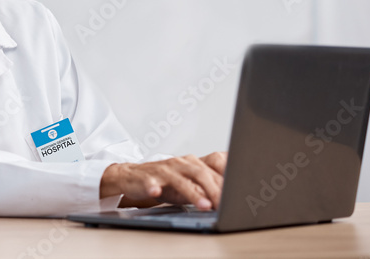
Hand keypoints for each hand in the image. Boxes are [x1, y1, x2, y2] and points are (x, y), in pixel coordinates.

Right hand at [100, 151, 227, 209]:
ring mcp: (163, 170)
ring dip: (193, 193)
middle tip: (226, 205)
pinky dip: (154, 187)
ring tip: (204, 205)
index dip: (227, 182)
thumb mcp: (188, 184)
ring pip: (180, 180)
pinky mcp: (146, 178)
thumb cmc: (163, 181)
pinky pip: (150, 182)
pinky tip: (156, 192)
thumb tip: (229, 198)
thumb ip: (205, 187)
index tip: (239, 196)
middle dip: (215, 191)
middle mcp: (179, 163)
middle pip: (201, 174)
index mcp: (191, 163)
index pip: (214, 170)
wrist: (131, 175)